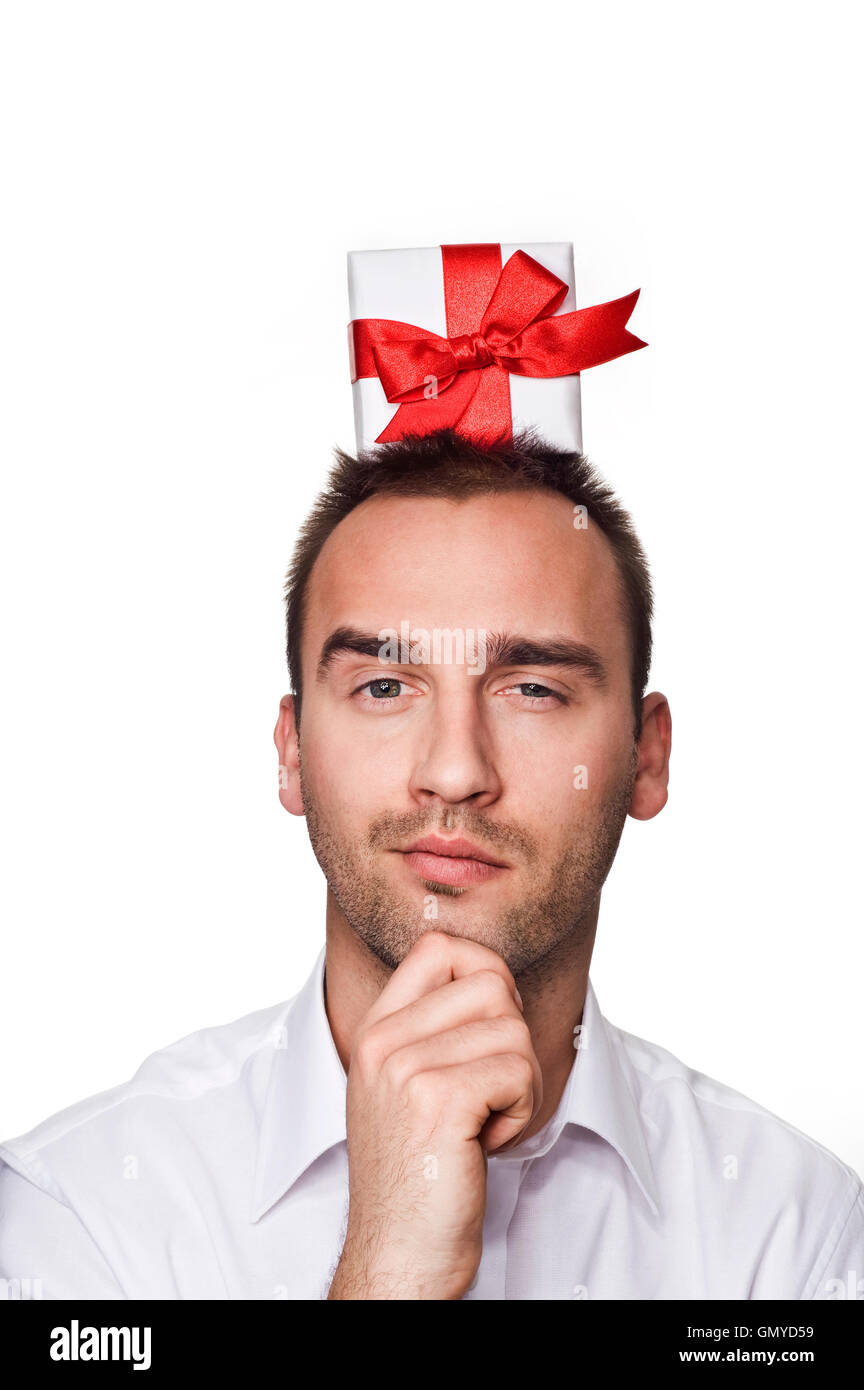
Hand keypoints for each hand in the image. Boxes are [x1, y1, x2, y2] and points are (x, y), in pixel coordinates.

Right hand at [327, 930, 541, 1299]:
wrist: (399, 1253)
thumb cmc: (420, 1174)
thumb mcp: (408, 1087)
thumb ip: (435, 1028)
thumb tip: (495, 975)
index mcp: (375, 1030)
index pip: (440, 946)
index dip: (485, 978)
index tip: (484, 1036)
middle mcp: (381, 1040)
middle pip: (491, 983)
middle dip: (511, 1040)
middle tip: (487, 1093)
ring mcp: (405, 1067)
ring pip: (513, 1030)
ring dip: (519, 1084)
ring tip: (483, 1124)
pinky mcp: (438, 1100)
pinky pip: (519, 1071)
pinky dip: (520, 1113)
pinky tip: (486, 1144)